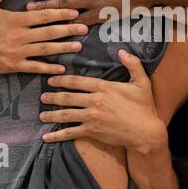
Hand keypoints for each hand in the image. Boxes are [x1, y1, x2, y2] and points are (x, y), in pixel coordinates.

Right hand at [0, 0, 88, 75]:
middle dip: (68, 29)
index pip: (43, 15)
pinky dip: (48, 67)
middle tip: (85, 28)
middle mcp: (20, 36)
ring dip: (63, 47)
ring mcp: (17, 52)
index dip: (60, 13)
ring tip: (79, 46)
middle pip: (49, 32)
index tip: (75, 11)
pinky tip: (60, 68)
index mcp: (15, 19)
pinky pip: (34, 67)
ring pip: (45, 49)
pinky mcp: (13, 65)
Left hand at [39, 49, 167, 152]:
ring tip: (42, 115)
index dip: (61, 79)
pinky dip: (57, 135)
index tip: (52, 79)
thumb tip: (122, 51)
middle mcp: (94, 101)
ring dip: (51, 114)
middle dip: (52, 96)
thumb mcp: (142, 83)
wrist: (145, 132)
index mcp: (103, 87)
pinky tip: (46, 137)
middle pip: (67, 97)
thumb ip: (133, 65)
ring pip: (65, 114)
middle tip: (43, 96)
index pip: (77, 81)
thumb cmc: (144, 107)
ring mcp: (91, 117)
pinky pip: (70, 133)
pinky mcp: (92, 132)